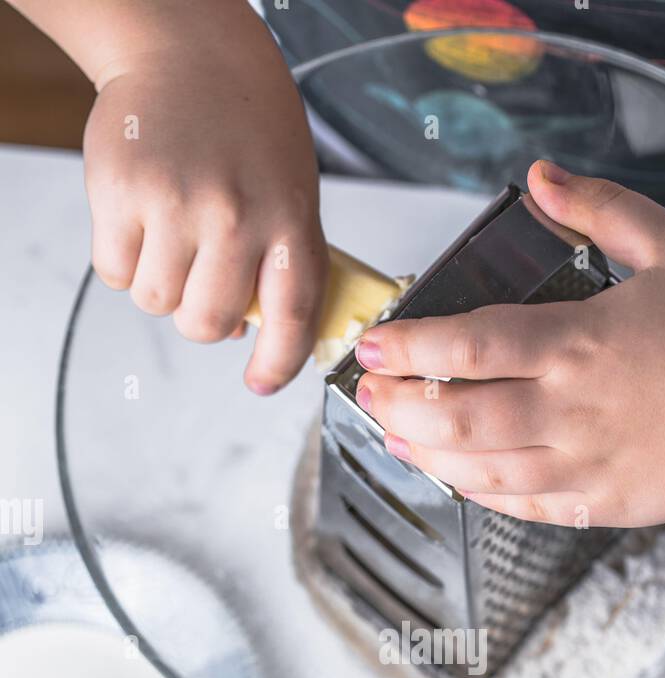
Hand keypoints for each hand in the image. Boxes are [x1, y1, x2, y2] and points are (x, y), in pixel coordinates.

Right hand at [83, 13, 326, 392]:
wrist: (187, 53)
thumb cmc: (246, 128)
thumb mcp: (290, 193)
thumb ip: (277, 262)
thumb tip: (244, 332)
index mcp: (288, 220)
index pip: (293, 318)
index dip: (277, 362)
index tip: (262, 381)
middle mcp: (235, 216)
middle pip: (205, 323)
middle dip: (201, 316)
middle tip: (201, 281)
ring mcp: (175, 204)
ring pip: (156, 302)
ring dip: (159, 285)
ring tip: (171, 236)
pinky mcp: (121, 191)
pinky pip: (114, 272)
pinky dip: (123, 260)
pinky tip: (140, 219)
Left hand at [354, 161, 664, 526]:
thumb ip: (595, 211)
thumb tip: (538, 180)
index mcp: (580, 342)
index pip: (468, 344)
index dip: (409, 348)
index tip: (372, 349)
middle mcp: (573, 409)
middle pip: (458, 417)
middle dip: (401, 409)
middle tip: (371, 400)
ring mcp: (589, 464)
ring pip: (482, 470)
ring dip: (429, 456)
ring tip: (397, 441)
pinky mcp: (608, 504)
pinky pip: (527, 507)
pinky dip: (483, 494)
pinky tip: (461, 479)